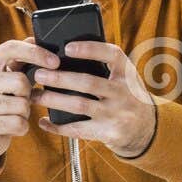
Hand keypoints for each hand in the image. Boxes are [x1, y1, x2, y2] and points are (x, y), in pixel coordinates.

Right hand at [0, 38, 60, 175]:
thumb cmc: (0, 99)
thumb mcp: (6, 75)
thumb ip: (19, 58)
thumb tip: (36, 37)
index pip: (10, 48)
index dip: (36, 52)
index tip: (55, 62)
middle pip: (20, 82)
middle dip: (28, 93)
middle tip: (22, 98)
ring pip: (21, 106)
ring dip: (25, 111)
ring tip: (15, 111)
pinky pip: (18, 124)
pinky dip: (22, 126)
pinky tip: (14, 124)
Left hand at [35, 41, 156, 158]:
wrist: (146, 129)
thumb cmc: (126, 97)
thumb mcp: (125, 79)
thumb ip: (104, 68)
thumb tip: (65, 53)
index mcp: (127, 73)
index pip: (111, 55)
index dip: (89, 49)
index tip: (67, 48)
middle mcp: (124, 92)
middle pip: (88, 82)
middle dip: (60, 78)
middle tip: (38, 74)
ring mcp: (116, 114)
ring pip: (79, 105)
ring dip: (54, 100)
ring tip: (35, 96)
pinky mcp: (109, 133)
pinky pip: (78, 130)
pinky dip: (58, 126)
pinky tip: (44, 121)